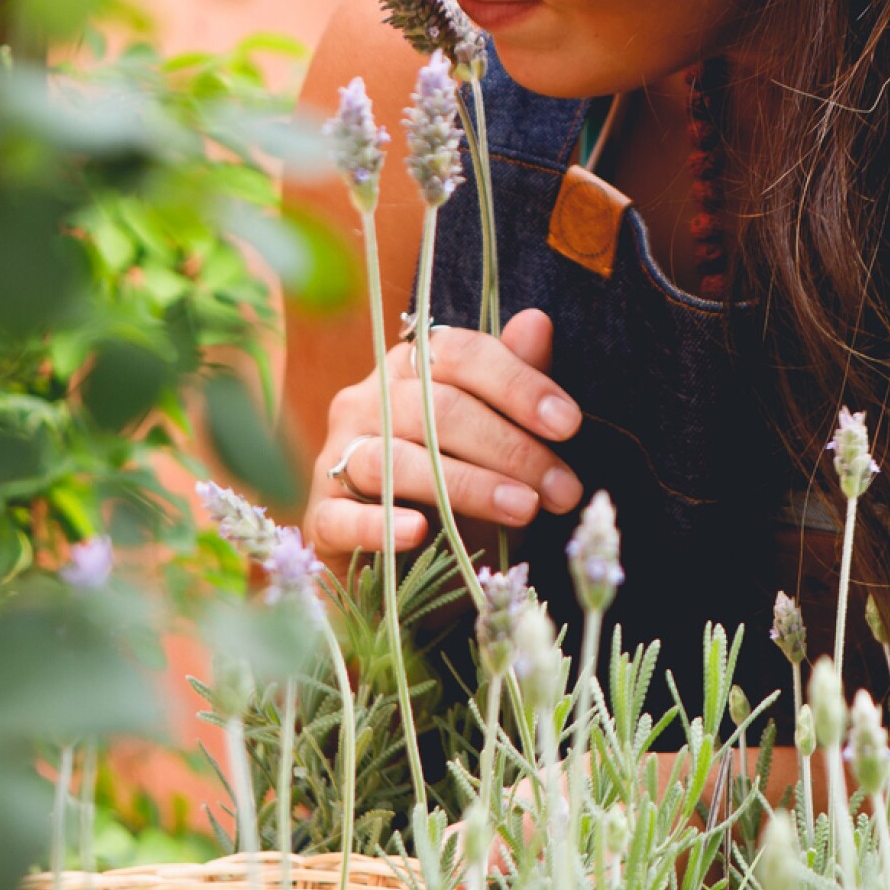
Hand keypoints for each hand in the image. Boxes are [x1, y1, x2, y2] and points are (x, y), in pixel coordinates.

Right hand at [304, 308, 583, 558]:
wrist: (398, 567)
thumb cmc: (455, 491)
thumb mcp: (496, 439)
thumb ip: (512, 384)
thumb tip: (536, 322)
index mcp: (410, 368)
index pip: (461, 353)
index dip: (518, 384)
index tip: (569, 424)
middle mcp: (367, 401)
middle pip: (437, 409)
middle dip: (511, 448)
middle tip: (563, 490)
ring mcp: (337, 456)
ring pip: (396, 459)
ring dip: (467, 484)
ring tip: (523, 510)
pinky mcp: (320, 516)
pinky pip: (342, 515)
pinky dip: (379, 523)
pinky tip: (419, 532)